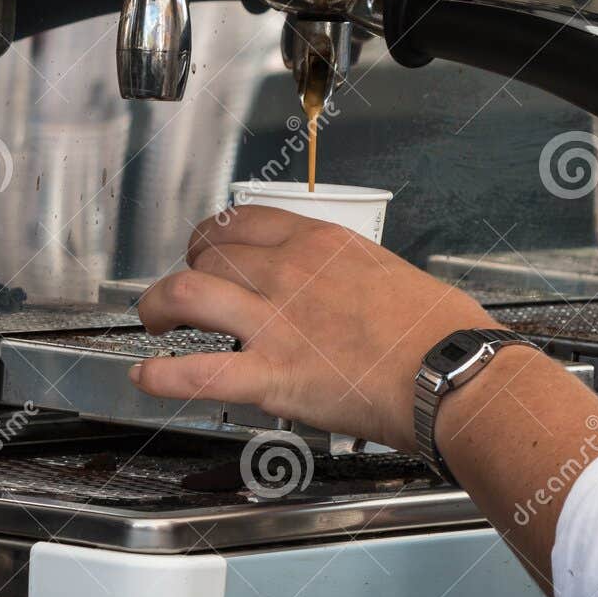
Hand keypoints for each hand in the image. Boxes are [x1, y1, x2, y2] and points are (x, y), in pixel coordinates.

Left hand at [129, 207, 495, 449]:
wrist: (452, 371)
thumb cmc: (441, 332)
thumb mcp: (392, 273)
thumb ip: (353, 276)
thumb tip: (345, 292)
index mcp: (322, 244)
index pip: (245, 220)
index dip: (216, 235)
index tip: (213, 249)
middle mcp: (289, 273)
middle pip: (209, 251)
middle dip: (187, 266)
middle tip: (185, 289)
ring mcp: (275, 323)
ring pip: (186, 293)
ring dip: (158, 306)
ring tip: (153, 321)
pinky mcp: (273, 376)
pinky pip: (196, 371)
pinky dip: (160, 374)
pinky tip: (145, 375)